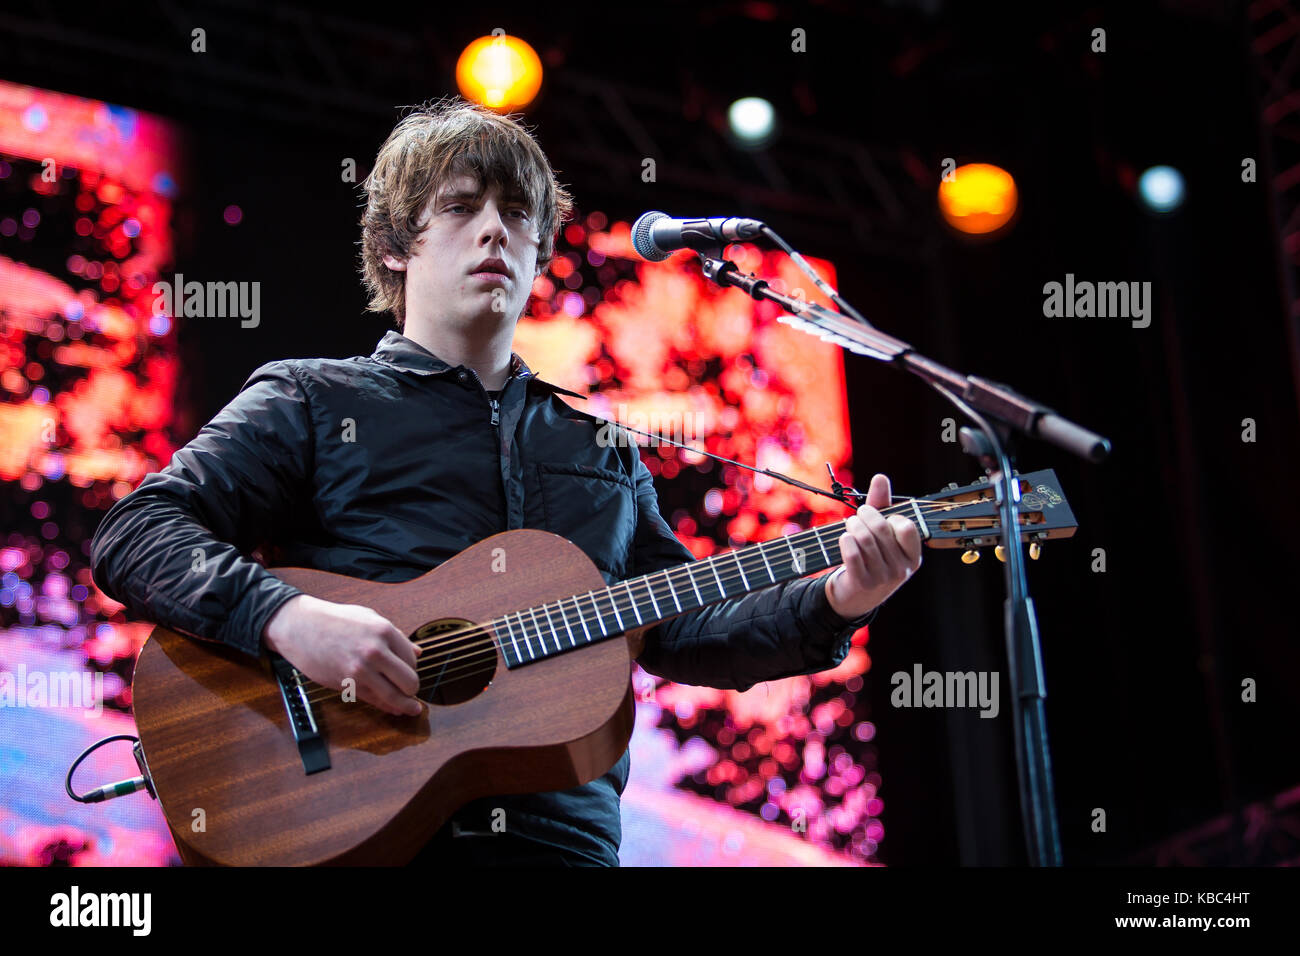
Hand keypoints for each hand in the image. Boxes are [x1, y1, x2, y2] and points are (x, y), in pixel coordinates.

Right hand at [262, 594, 423, 716]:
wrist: (300, 626)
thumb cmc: (334, 620)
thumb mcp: (369, 618)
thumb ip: (395, 636)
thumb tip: (417, 652)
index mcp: (383, 631)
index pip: (412, 658)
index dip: (413, 668)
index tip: (411, 671)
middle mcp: (375, 651)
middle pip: (409, 681)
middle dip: (412, 688)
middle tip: (411, 690)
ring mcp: (360, 670)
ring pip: (394, 696)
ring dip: (405, 705)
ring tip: (412, 708)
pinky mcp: (346, 684)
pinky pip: (374, 701)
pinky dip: (388, 707)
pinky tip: (395, 709)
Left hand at [825, 473, 922, 620]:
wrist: (854, 595)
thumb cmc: (871, 558)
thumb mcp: (881, 534)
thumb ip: (882, 505)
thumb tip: (880, 477)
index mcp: (913, 556)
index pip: (905, 526)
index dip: (889, 517)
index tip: (880, 517)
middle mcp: (902, 569)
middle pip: (881, 529)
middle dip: (865, 515)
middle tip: (857, 515)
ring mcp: (883, 578)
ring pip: (865, 539)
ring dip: (852, 526)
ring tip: (849, 525)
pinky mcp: (863, 583)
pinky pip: (852, 553)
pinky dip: (845, 541)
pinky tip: (844, 539)